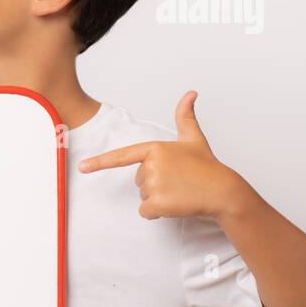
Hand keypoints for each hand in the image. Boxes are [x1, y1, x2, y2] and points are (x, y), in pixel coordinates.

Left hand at [76, 90, 245, 219]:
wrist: (223, 191)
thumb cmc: (207, 166)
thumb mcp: (194, 138)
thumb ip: (185, 116)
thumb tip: (190, 93)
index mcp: (155, 148)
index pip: (122, 156)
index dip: (100, 162)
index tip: (82, 167)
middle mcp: (151, 165)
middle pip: (138, 181)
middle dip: (155, 184)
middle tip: (177, 181)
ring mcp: (153, 184)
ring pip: (143, 197)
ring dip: (158, 198)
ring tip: (179, 191)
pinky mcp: (157, 203)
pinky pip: (146, 212)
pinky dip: (157, 213)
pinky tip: (175, 204)